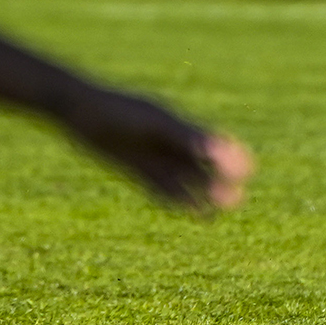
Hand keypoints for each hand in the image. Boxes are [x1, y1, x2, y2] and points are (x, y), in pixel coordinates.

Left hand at [60, 87, 254, 209]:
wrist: (77, 110)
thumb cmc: (119, 112)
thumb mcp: (156, 124)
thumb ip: (187, 137)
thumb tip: (219, 150)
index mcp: (176, 122)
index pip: (209, 142)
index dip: (228, 157)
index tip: (248, 171)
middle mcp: (166, 139)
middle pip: (197, 164)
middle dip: (216, 181)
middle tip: (237, 201)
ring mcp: (149, 153)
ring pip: (180, 178)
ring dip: (197, 194)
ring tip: (214, 214)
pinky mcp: (132, 166)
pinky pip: (157, 185)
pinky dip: (173, 198)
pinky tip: (186, 211)